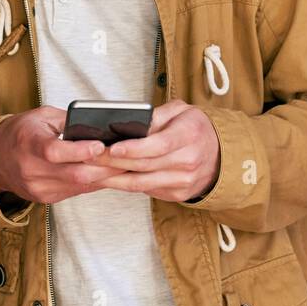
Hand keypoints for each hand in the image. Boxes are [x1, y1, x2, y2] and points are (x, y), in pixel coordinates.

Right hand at [0, 106, 129, 204]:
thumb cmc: (23, 131)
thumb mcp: (42, 116)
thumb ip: (69, 120)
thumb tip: (101, 124)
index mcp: (29, 144)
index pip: (55, 152)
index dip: (80, 151)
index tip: (101, 145)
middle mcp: (31, 170)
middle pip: (74, 174)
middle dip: (104, 167)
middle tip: (127, 158)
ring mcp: (38, 187)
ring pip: (79, 185)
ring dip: (104, 177)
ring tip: (125, 166)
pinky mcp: (45, 197)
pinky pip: (76, 191)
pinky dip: (94, 182)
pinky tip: (108, 174)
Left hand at [86, 100, 220, 202]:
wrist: (221, 155)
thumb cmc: (195, 128)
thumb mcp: (181, 111)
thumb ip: (156, 115)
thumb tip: (127, 122)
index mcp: (190, 135)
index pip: (159, 145)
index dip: (134, 148)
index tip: (112, 147)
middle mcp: (188, 162)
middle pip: (144, 165)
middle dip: (112, 162)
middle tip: (86, 157)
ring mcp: (183, 181)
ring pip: (141, 183)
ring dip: (111, 179)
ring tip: (87, 172)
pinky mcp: (177, 194)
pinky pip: (145, 190)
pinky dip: (123, 185)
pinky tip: (105, 179)